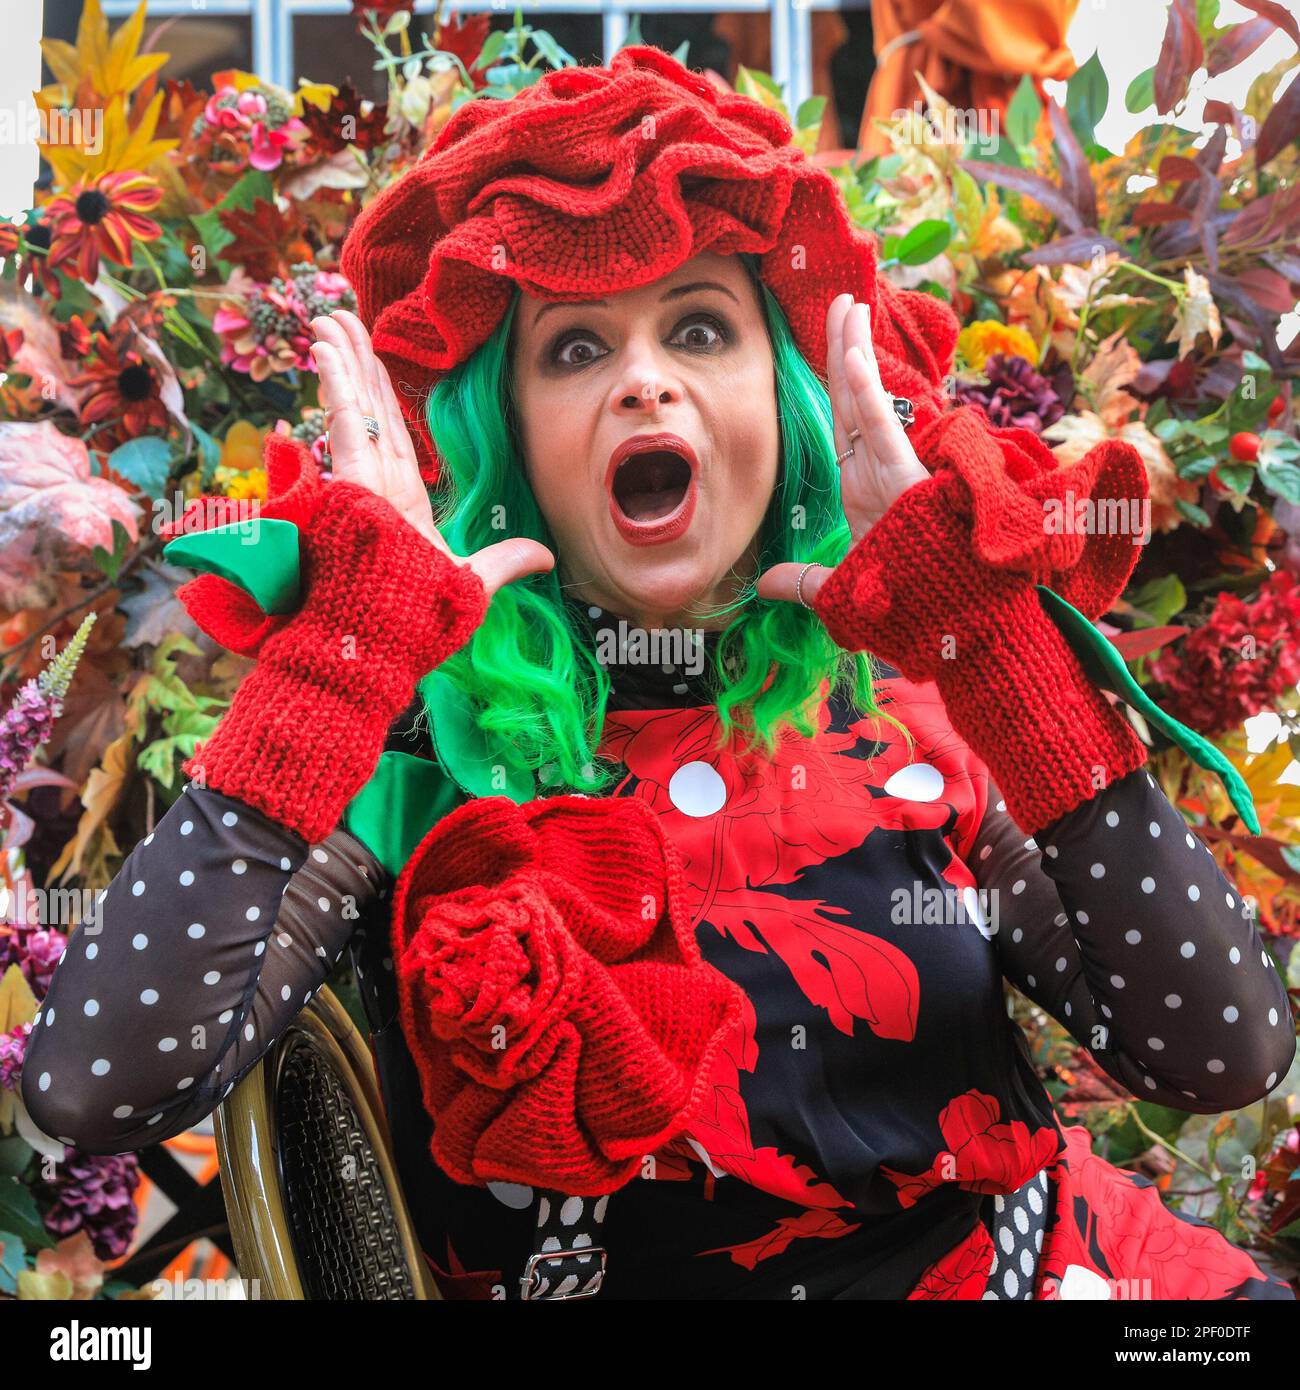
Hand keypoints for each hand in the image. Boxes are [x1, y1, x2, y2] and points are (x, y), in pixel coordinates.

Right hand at [308, 310, 554, 598]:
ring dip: (342, 361)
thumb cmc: (420, 620)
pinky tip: (328, 350)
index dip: (382, 392)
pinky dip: (337, 388)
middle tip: (340, 318)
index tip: (371, 358)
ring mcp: (360, 484)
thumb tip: (546, 558)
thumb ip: (506, 562)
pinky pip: (345, 427)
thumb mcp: (473, 583)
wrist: (386, 643)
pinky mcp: (349, 485)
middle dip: (356, 362)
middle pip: (369, 410)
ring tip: (328, 319)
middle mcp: (377, 486)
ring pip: (353, 408)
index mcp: (403, 502)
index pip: (393, 433)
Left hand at [756, 292, 930, 608]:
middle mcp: (877, 469)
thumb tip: (762, 585)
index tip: (827, 341)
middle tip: (840, 298)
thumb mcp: (840, 589)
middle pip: (853, 396)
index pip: (843, 418)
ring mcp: (892, 471)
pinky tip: (850, 356)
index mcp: (862, 483)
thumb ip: (803, 581)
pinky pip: (882, 429)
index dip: (833, 378)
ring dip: (853, 350)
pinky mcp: (906, 481)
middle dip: (844, 344)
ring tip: (847, 304)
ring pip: (867, 400)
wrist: (946, 624)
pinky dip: (867, 394)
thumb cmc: (904, 601)